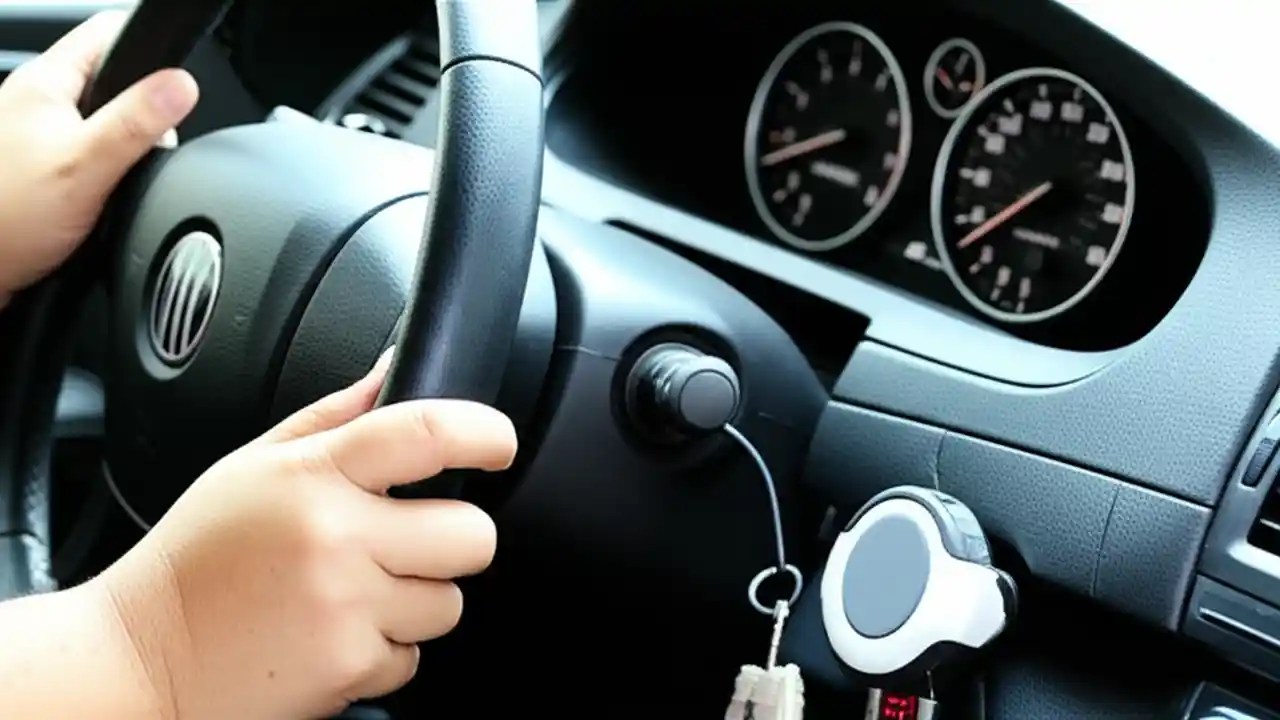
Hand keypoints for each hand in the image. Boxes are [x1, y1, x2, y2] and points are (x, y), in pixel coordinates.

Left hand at [0, 11, 198, 308]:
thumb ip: (136, 122)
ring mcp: (39, 133)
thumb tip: (181, 85)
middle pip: (114, 80)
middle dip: (146, 111)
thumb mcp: (87, 165)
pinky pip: (93, 152)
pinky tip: (108, 193)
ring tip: (122, 177)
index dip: (150, 50)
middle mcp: (38, 100)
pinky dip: (110, 168)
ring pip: (106, 120)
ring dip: (128, 144)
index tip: (177, 82)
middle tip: (147, 149)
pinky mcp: (44, 166)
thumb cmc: (10, 220)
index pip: (108, 33)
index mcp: (45, 83)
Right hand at [88, 353, 515, 718]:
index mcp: (312, 476)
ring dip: (416, 599)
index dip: (485, 432)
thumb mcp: (254, 465)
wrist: (142, 659)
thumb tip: (396, 365)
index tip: (499, 443)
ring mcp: (346, 608)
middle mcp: (335, 539)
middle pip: (471, 533)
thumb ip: (338, 416)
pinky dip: (384, 650)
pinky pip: (413, 655)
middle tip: (406, 541)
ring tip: (353, 592)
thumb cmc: (199, 557)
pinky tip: (334, 632)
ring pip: (449, 601)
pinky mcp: (349, 668)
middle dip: (453, 538)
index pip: (426, 433)